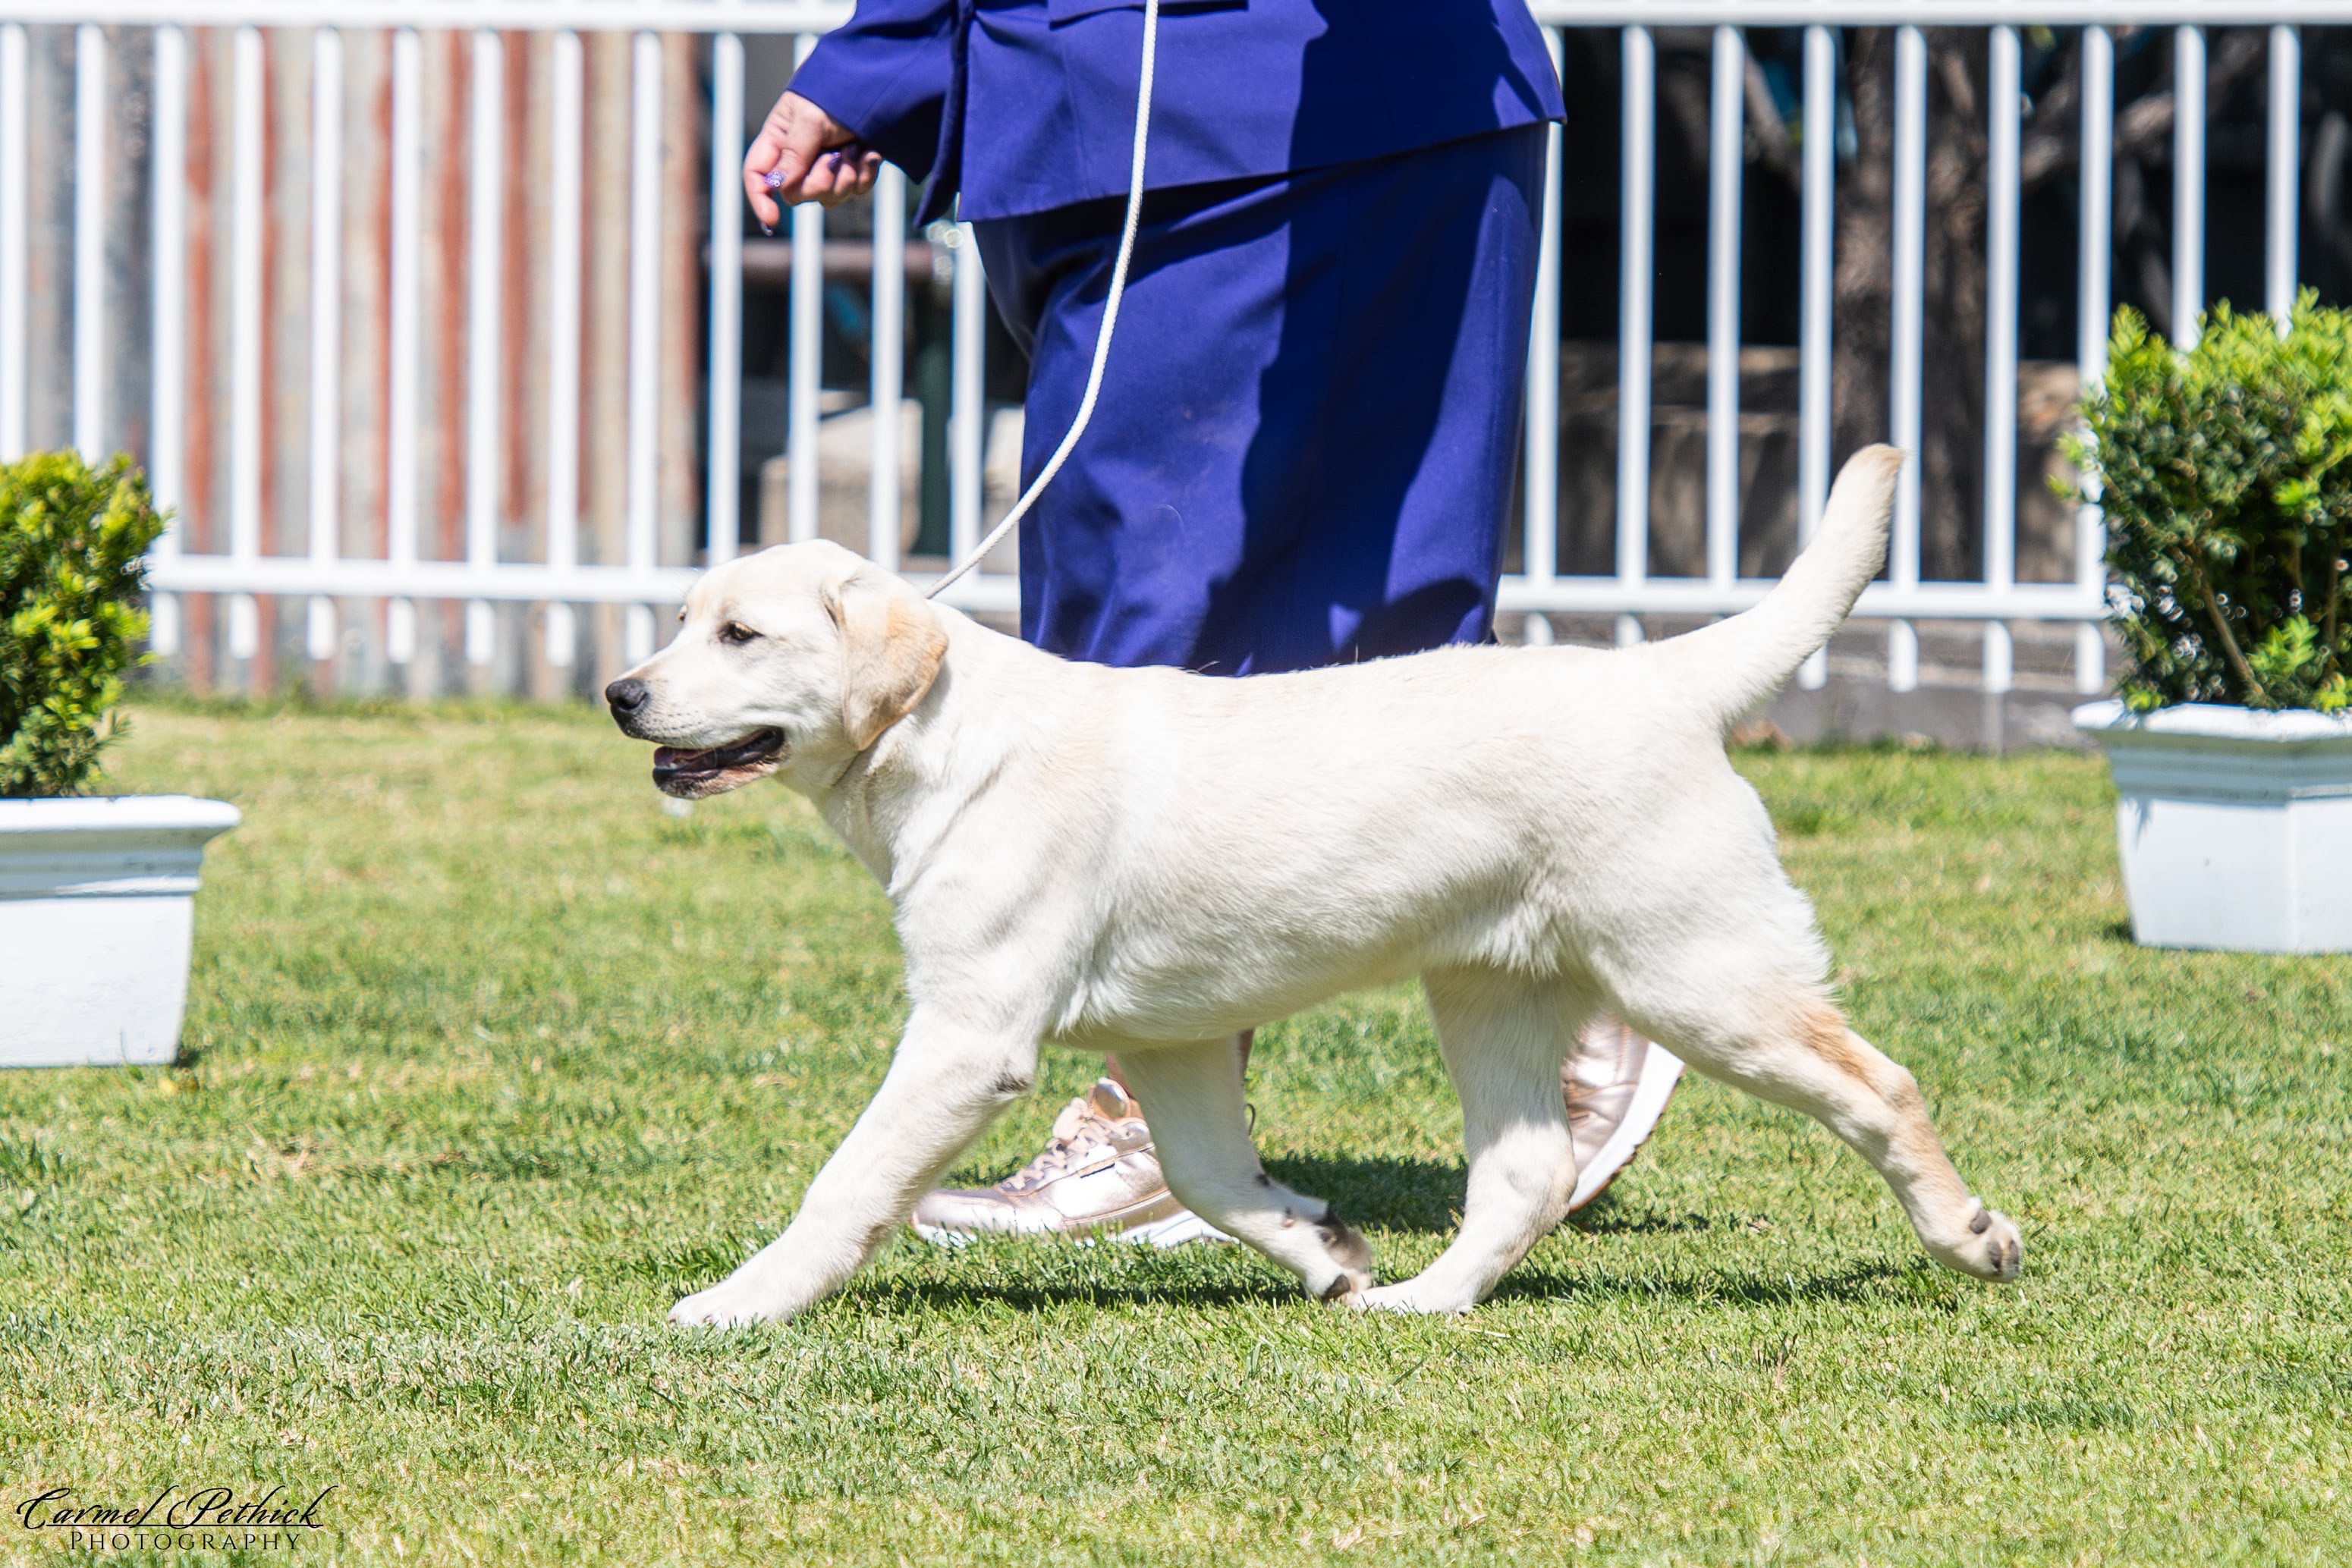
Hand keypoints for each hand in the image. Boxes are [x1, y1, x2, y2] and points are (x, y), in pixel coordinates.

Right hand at [744, 90, 883, 225]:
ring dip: (847, 176)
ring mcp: (826, 167)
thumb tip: (777, 186)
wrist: (880, 84)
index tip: (772, 220)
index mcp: (778, 139)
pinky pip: (856, 191)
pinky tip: (871, 153)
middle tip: (835, 156)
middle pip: (797, 195)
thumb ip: (794, 154)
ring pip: (829, 197)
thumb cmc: (836, 91)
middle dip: (820, 182)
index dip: (760, 199)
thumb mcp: (811, 118)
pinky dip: (865, 174)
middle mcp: (799, 158)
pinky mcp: (851, 171)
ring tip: (854, 147)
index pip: (757, 175)